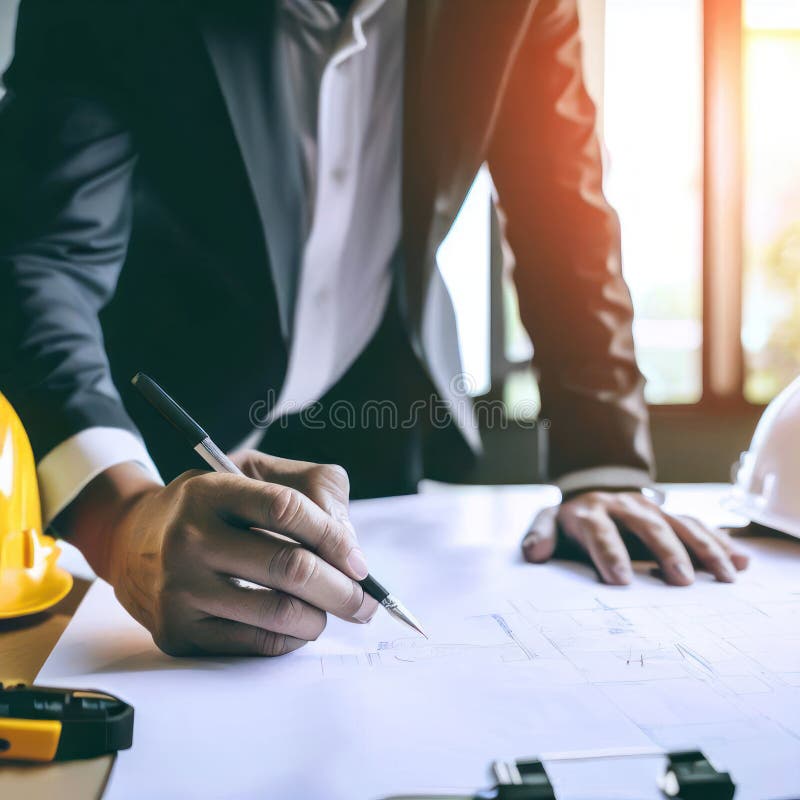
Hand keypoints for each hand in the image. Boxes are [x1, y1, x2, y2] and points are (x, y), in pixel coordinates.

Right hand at [101, 453, 377, 655]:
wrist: (132, 542)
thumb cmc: (214, 506)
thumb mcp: (257, 473)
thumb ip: (314, 488)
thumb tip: (349, 546)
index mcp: (210, 491)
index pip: (285, 508)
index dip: (333, 536)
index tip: (359, 562)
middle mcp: (189, 538)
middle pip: (290, 568)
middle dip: (343, 590)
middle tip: (366, 602)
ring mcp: (179, 589)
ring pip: (278, 613)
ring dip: (321, 617)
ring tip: (329, 611)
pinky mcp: (178, 632)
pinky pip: (257, 644)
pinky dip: (293, 638)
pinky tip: (299, 624)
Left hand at [521, 490, 749, 585]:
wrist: (594, 486)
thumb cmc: (571, 518)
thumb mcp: (548, 521)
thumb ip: (539, 535)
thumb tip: (534, 553)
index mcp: (591, 513)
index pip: (599, 533)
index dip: (610, 554)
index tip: (620, 580)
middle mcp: (624, 508)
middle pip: (647, 526)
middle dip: (665, 552)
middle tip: (681, 581)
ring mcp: (652, 509)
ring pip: (680, 524)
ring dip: (703, 548)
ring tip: (724, 575)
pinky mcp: (671, 515)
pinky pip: (699, 526)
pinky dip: (721, 542)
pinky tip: (741, 562)